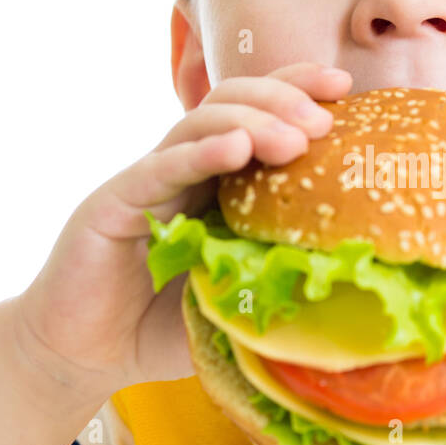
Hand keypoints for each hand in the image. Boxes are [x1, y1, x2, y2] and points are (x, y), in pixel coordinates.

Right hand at [14, 62, 352, 394]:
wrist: (86, 355)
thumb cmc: (165, 327)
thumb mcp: (240, 303)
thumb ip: (284, 286)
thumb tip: (360, 290)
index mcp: (218, 181)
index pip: (259, 114)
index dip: (299, 90)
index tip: (345, 89)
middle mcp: (185, 168)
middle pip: (233, 102)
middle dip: (284, 99)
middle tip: (326, 120)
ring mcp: (149, 180)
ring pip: (200, 123)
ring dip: (252, 121)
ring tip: (294, 137)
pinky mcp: (114, 202)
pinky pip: (160, 167)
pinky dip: (200, 153)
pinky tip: (235, 147)